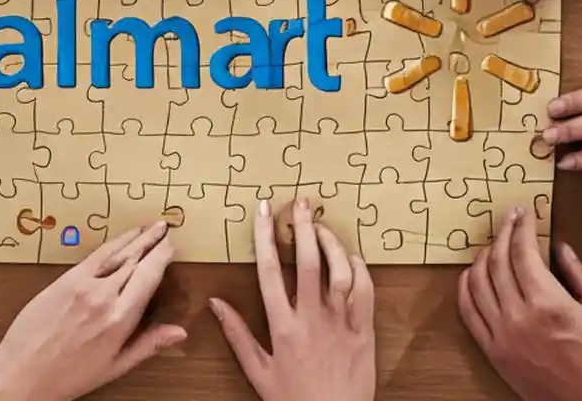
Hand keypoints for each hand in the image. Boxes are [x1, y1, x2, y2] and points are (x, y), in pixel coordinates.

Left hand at [0, 222, 185, 400]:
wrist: (22, 374)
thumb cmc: (67, 376)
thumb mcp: (115, 366)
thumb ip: (149, 344)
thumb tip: (179, 332)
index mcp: (119, 320)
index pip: (149, 277)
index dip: (162, 257)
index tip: (171, 246)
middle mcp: (103, 298)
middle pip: (134, 260)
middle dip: (152, 241)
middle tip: (164, 227)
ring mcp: (82, 286)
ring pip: (115, 253)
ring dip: (134, 237)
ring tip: (148, 227)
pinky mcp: (63, 280)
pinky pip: (93, 256)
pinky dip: (110, 244)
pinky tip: (119, 240)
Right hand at [209, 199, 375, 400]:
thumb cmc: (294, 400)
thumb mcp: (258, 372)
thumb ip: (238, 335)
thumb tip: (216, 303)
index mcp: (282, 327)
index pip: (268, 271)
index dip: (264, 237)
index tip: (263, 211)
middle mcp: (311, 320)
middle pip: (306, 262)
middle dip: (303, 227)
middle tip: (301, 202)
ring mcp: (340, 324)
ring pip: (338, 272)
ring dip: (331, 243)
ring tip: (323, 226)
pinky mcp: (364, 331)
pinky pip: (365, 291)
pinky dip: (359, 268)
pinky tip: (350, 256)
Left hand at [459, 207, 581, 400]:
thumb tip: (561, 247)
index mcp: (550, 304)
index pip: (523, 253)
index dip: (521, 227)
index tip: (523, 212)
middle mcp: (519, 317)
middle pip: (497, 263)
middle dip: (502, 234)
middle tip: (509, 220)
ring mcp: (501, 336)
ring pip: (477, 283)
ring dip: (482, 257)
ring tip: (494, 244)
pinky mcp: (492, 352)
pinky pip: (468, 312)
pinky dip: (465, 287)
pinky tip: (472, 274)